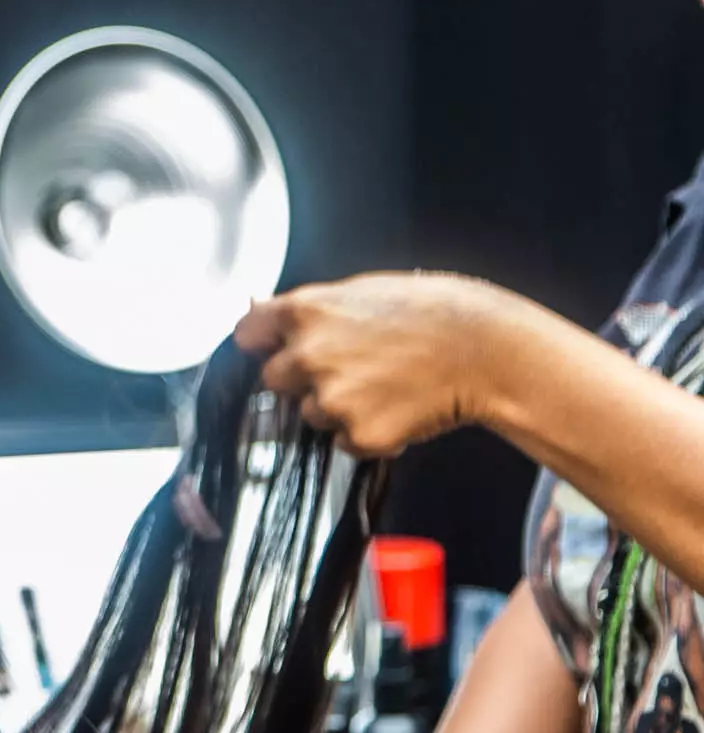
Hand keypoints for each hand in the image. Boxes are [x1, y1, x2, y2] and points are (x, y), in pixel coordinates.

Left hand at [235, 271, 512, 457]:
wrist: (484, 351)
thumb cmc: (433, 312)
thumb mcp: (362, 290)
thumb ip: (311, 308)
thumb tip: (263, 312)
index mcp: (306, 312)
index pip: (247, 332)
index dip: (262, 341)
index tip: (270, 347)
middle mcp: (308, 356)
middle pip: (275, 380)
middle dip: (302, 378)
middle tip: (351, 367)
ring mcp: (331, 399)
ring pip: (311, 414)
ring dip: (336, 408)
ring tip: (384, 385)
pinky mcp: (358, 434)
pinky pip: (343, 442)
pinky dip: (365, 433)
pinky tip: (396, 407)